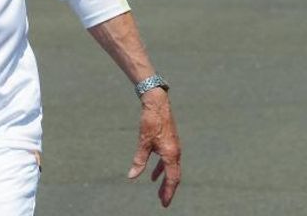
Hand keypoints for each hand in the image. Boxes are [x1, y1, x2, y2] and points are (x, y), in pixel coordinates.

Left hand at [129, 90, 181, 206]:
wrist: (157, 103)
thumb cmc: (151, 122)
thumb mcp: (143, 142)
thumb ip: (139, 161)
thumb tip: (132, 176)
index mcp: (171, 154)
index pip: (172, 178)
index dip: (168, 192)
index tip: (164, 203)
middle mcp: (175, 152)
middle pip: (174, 176)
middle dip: (168, 189)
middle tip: (162, 201)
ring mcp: (174, 147)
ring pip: (171, 169)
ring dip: (165, 180)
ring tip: (159, 192)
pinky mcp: (170, 143)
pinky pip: (168, 160)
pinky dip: (162, 169)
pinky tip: (153, 174)